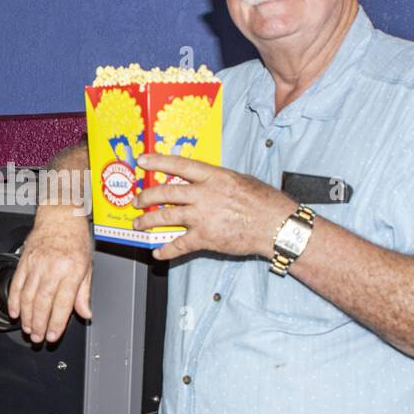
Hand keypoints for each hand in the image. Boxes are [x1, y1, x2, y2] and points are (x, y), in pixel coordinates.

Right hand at [7, 207, 93, 342]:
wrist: (60, 216)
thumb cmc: (75, 239)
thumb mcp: (88, 265)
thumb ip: (84, 292)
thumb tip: (85, 313)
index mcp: (72, 270)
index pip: (63, 302)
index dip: (57, 322)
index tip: (53, 335)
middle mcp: (53, 267)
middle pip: (43, 302)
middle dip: (39, 323)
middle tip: (38, 337)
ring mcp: (36, 264)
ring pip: (28, 295)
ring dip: (27, 316)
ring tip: (28, 329)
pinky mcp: (24, 261)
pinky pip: (17, 284)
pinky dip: (14, 300)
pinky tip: (15, 312)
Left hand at [132, 152, 296, 261]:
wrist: (275, 225)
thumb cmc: (264, 202)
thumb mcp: (240, 180)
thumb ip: (218, 181)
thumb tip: (203, 182)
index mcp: (214, 176)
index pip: (180, 165)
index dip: (158, 161)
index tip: (143, 160)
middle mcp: (204, 194)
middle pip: (166, 192)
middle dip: (146, 196)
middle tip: (138, 200)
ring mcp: (202, 216)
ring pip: (166, 217)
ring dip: (149, 221)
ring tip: (139, 224)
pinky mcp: (205, 238)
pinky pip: (179, 245)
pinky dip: (166, 250)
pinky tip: (158, 253)